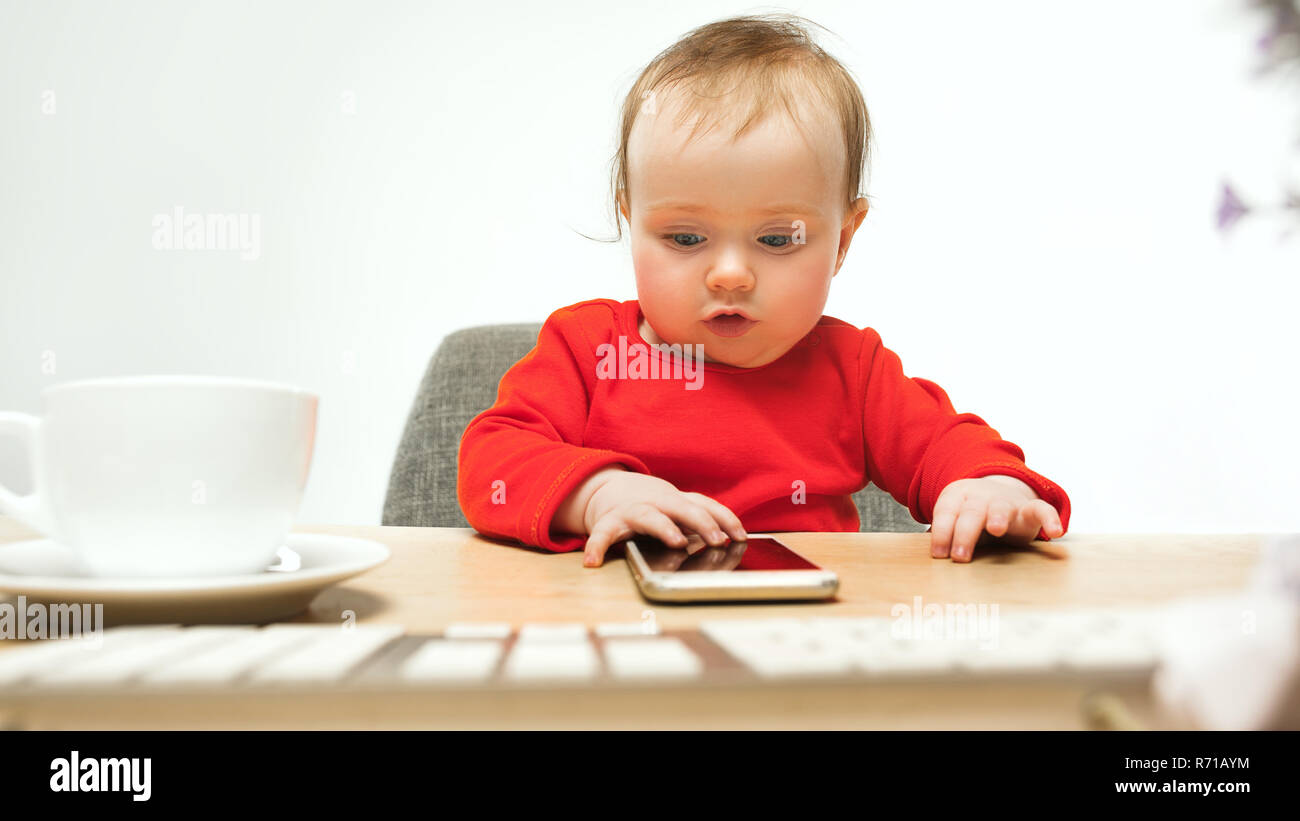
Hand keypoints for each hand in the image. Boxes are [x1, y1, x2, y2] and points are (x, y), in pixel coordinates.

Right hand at [579, 472, 746, 566]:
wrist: (607, 491)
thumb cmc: (652, 507)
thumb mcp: (677, 509)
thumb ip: (701, 521)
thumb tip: (736, 541)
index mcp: (676, 500)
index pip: (705, 505)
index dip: (724, 518)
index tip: (740, 535)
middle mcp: (656, 502)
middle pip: (682, 507)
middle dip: (702, 522)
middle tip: (718, 540)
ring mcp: (631, 510)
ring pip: (649, 515)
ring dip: (664, 527)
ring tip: (676, 542)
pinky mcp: (607, 521)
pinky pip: (601, 534)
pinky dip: (596, 546)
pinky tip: (593, 562)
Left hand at [930, 475, 1063, 562]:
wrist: (999, 491)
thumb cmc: (969, 516)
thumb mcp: (953, 522)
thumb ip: (943, 537)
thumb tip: (928, 564)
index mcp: (956, 496)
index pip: (946, 513)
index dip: (941, 532)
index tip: (938, 554)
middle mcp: (980, 496)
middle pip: (970, 513)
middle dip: (963, 533)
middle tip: (959, 556)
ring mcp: (1005, 501)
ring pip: (1000, 508)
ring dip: (996, 518)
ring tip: (994, 529)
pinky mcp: (1029, 508)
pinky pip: (1042, 510)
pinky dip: (1050, 519)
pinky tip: (1056, 532)